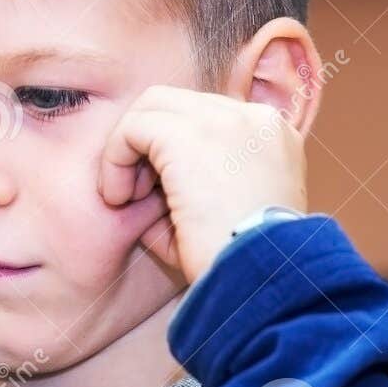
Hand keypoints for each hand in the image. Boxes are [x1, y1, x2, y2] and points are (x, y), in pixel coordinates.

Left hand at [99, 86, 305, 282]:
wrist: (263, 282)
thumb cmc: (241, 267)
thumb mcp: (225, 220)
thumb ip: (190, 192)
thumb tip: (141, 185)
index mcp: (271, 137)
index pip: (206, 119)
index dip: (171, 153)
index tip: (161, 196)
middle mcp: (254, 118)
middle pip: (176, 104)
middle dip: (145, 142)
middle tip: (136, 194)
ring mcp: (225, 120)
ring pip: (152, 107)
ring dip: (127, 150)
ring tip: (127, 199)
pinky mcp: (189, 136)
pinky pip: (134, 128)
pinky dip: (115, 160)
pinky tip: (120, 199)